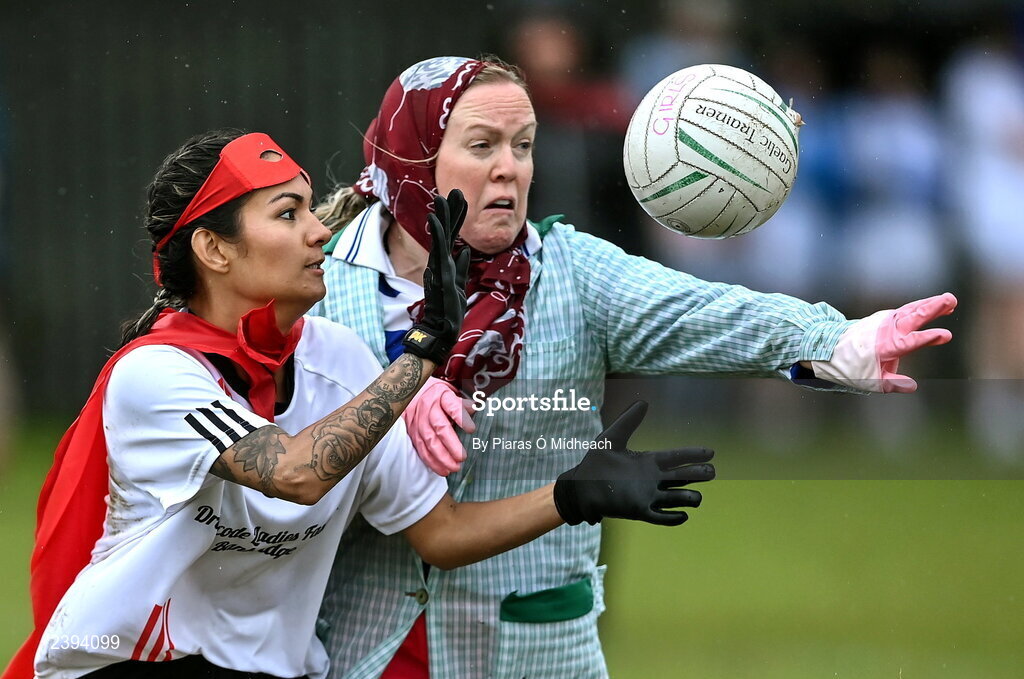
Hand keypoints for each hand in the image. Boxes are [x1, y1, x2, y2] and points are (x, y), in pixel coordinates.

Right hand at [402, 190, 471, 363]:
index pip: (453, 236)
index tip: (461, 199)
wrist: (442, 330)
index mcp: (448, 263)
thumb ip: (463, 267)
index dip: (457, 217)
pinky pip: (439, 250)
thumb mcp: (460, 284)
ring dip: (442, 216)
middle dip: (451, 210)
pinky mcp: (439, 273)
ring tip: (441, 197)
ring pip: (441, 236)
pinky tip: (436, 219)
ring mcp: (439, 267)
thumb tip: (466, 250)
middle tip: (453, 190)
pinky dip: (438, 233)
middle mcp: (441, 262)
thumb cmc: (449, 311)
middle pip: (447, 231)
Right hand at [402, 377, 476, 475]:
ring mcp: (418, 420)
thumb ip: (464, 404)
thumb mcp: (452, 393)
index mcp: (441, 395)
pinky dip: (431, 461)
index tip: (472, 429)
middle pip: (439, 427)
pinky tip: (442, 470)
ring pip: (428, 440)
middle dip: (451, 445)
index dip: (461, 417)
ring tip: (454, 468)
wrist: (412, 392)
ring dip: (441, 457)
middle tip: (462, 457)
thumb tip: (476, 410)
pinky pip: (420, 448)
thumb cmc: (438, 395)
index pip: (452, 406)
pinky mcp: (412, 431)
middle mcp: (428, 407)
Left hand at [553, 401, 714, 525]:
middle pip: (683, 477)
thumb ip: (628, 421)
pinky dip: (674, 517)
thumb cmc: (595, 463)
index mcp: (649, 462)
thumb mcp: (611, 438)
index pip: (677, 458)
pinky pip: (662, 517)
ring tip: (695, 496)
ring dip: (688, 498)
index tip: (710, 452)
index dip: (693, 455)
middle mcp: (653, 479)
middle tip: (710, 472)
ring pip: (677, 498)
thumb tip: (644, 402)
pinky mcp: (640, 511)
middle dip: (698, 475)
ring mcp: (648, 496)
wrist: (580, 488)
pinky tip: (682, 514)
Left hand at [810, 292, 956, 392]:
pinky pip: (907, 310)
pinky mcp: (886, 317)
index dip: (928, 338)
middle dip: (932, 308)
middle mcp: (887, 331)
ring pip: (911, 310)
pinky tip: (935, 304)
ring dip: (930, 303)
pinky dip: (921, 306)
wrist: (832, 349)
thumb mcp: (870, 382)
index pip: (910, 342)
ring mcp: (886, 321)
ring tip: (950, 300)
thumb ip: (892, 384)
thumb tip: (912, 387)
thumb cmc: (853, 368)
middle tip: (951, 299)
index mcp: (885, 347)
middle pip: (912, 317)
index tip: (946, 335)